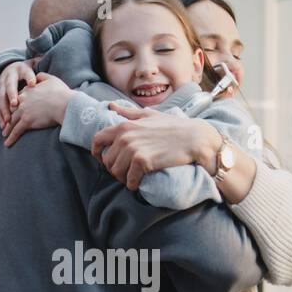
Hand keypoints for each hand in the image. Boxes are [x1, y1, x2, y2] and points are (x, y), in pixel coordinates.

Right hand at [0, 57, 39, 127]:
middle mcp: (4, 80)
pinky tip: (4, 125)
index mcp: (12, 74)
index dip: (14, 92)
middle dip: (7, 103)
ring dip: (3, 112)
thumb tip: (34, 82)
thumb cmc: (25, 73)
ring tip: (7, 123)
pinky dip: (0, 116)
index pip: (12, 83)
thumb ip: (31, 76)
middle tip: (13, 110)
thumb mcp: (28, 71)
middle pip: (4, 92)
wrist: (12, 69)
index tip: (19, 100)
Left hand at [2, 74, 70, 146]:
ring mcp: (23, 111)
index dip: (15, 105)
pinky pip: (16, 131)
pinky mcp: (27, 121)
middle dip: (8, 117)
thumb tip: (37, 77)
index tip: (13, 110)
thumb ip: (42, 76)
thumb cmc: (61, 92)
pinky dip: (11, 137)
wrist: (65, 104)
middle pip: (11, 110)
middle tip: (4, 123)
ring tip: (4, 135)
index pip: (17, 98)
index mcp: (27, 90)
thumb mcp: (51, 79)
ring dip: (7, 129)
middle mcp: (22, 100)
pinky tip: (7, 143)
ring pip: (11, 121)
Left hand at [91, 103, 220, 189]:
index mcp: (124, 126)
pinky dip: (132, 185)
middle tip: (125, 172)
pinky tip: (138, 183)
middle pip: (107, 160)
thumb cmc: (173, 126)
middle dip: (114, 168)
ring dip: (123, 178)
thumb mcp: (149, 115)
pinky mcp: (143, 162)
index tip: (103, 159)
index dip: (97, 153)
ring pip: (116, 172)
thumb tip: (111, 106)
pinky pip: (129, 180)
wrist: (193, 138)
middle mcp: (125, 137)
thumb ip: (128, 112)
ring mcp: (133, 149)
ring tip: (131, 178)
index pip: (97, 140)